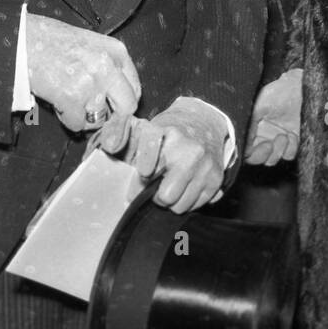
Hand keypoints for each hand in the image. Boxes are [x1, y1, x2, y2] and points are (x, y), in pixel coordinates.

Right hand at [24, 15, 139, 144]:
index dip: (122, 102)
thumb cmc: (50, 39)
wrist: (21, 40)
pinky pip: (78, 124)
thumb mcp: (90, 44)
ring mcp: (91, 82)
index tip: (112, 107)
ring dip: (85, 116)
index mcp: (116, 51)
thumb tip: (117, 97)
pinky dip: (68, 119)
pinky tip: (58, 102)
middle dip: (113, 116)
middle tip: (96, 114)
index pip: (134, 88)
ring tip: (68, 99)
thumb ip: (108, 67)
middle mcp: (109, 66)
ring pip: (100, 118)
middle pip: (127, 106)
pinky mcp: (72, 98)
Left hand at [120, 98, 226, 214]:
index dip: (143, 171)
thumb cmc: (168, 132)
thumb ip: (121, 136)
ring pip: (179, 206)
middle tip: (155, 186)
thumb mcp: (144, 129)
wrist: (204, 122)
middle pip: (165, 196)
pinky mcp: (216, 178)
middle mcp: (188, 149)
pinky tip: (186, 184)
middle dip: (156, 196)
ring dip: (172, 200)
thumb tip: (110, 146)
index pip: (149, 154)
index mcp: (164, 132)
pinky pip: (196, 206)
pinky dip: (188, 200)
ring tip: (171, 183)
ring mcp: (205, 165)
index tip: (143, 175)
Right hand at [244, 68, 301, 165]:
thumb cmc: (278, 92)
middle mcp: (262, 136)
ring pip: (273, 159)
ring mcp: (277, 138)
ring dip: (278, 151)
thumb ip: (249, 125)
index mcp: (250, 128)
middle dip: (264, 155)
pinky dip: (291, 148)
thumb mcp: (259, 106)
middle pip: (258, 159)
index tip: (261, 147)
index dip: (252, 154)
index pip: (245, 151)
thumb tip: (242, 143)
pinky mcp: (293, 139)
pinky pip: (289, 154)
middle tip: (270, 144)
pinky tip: (292, 136)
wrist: (301, 87)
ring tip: (284, 136)